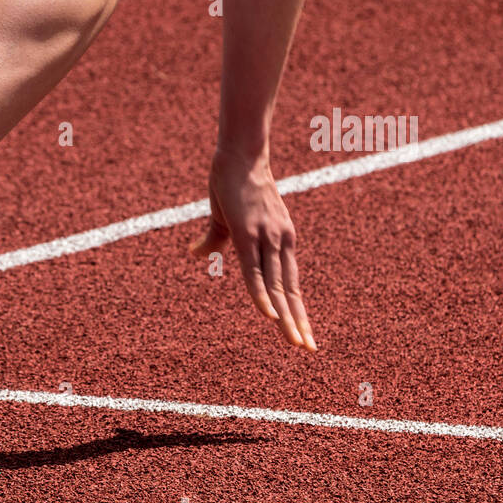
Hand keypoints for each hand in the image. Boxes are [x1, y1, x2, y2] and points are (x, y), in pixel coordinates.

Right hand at [189, 150, 316, 350]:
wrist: (237, 154)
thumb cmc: (231, 181)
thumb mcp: (224, 216)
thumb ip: (213, 240)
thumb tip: (194, 254)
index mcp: (280, 240)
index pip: (290, 283)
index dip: (296, 310)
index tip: (304, 334)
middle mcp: (280, 242)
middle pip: (290, 291)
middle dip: (298, 322)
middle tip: (308, 349)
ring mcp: (266, 239)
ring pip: (278, 287)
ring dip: (287, 318)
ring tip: (297, 343)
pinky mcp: (249, 234)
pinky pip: (255, 273)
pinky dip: (264, 296)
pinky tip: (270, 316)